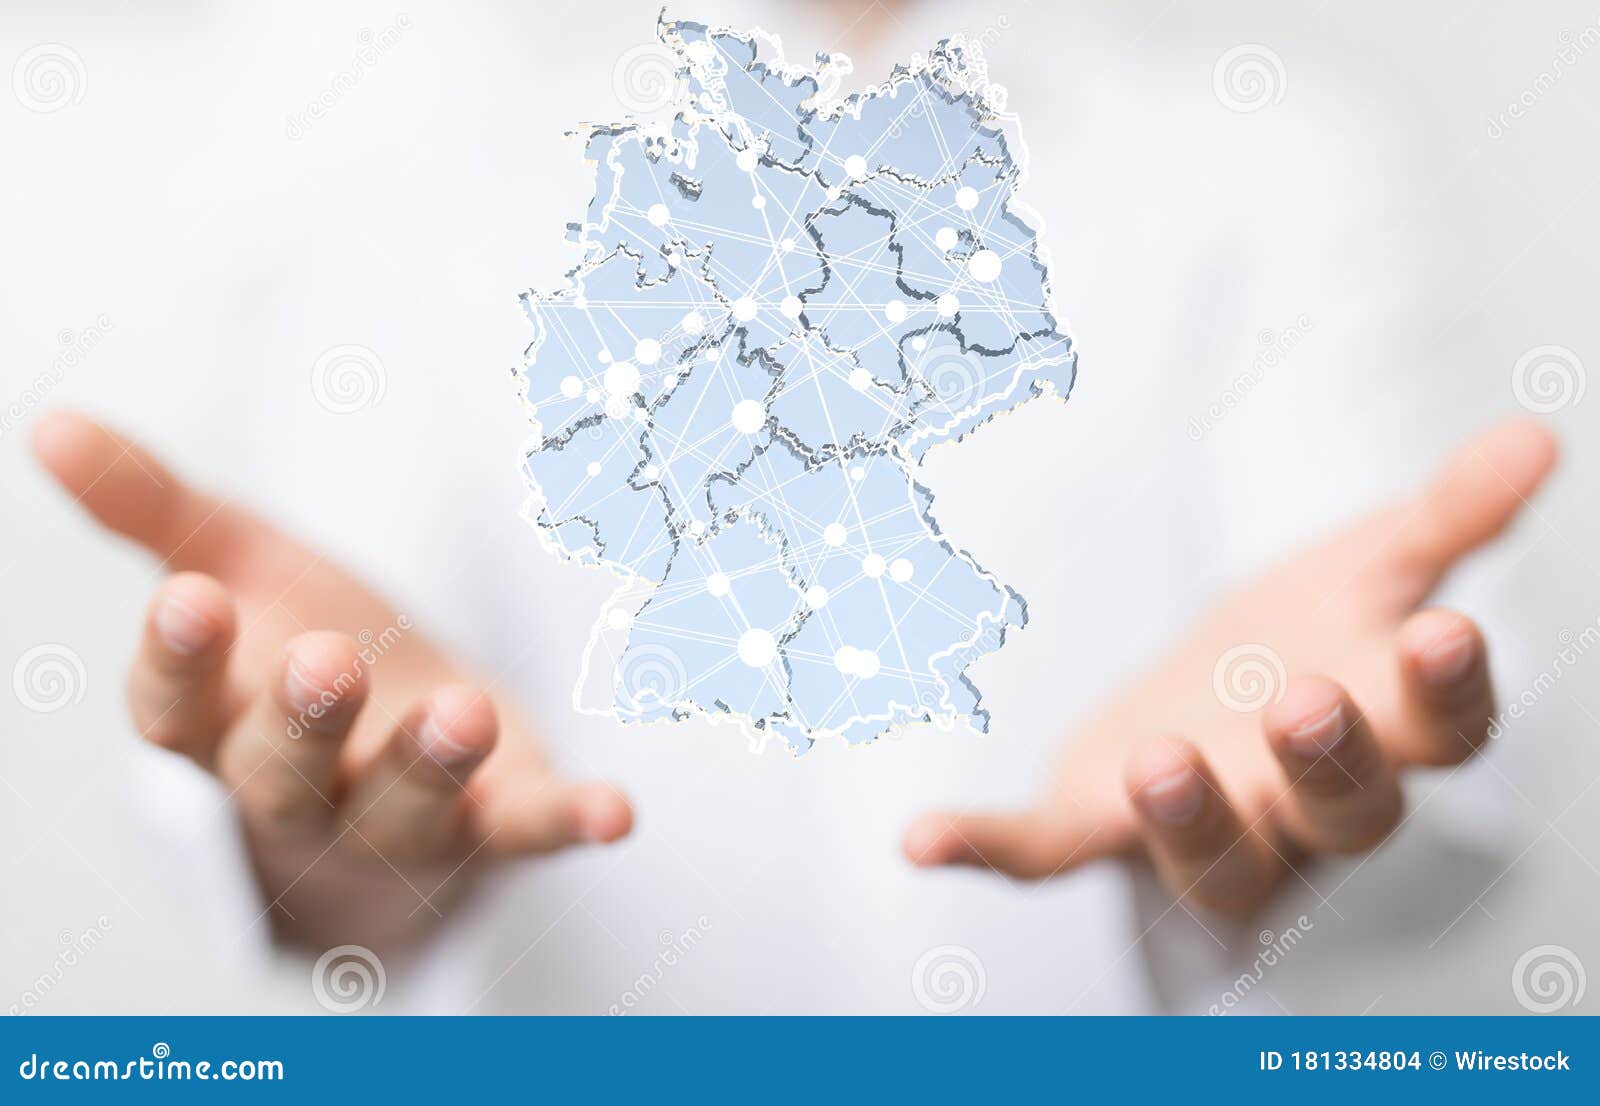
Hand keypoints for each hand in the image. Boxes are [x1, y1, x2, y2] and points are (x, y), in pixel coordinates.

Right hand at [34, 411, 631, 953]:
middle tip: (325, 662)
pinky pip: (522, 832)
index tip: (192, 599)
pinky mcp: (488, 824)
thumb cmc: (301, 644)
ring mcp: (396, 816)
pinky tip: (613, 811)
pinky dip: (562, 822)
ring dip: (430, 766)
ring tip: (461, 712)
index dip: (181, 659)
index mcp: (218, 720)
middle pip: (283, 771)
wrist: (391, 743)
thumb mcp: (232, 564)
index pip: (175, 705)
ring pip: (402, 809)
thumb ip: (152, 509)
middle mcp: (299, 785)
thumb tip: (49, 426)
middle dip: (304, 721)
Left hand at [903, 420, 1557, 914]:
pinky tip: (924, 839)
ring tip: (1155, 756)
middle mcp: (1304, 802)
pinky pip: (1051, 857)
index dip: (1444, 689)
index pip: (1441, 727)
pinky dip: (992, 850)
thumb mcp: (1361, 570)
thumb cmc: (1298, 642)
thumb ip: (1441, 518)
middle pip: (1344, 812)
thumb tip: (1531, 438)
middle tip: (1302, 700)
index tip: (1438, 631)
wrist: (1202, 704)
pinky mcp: (1103, 831)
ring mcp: (1204, 826)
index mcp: (1380, 725)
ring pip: (1218, 864)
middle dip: (1326, 761)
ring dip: (1189, 817)